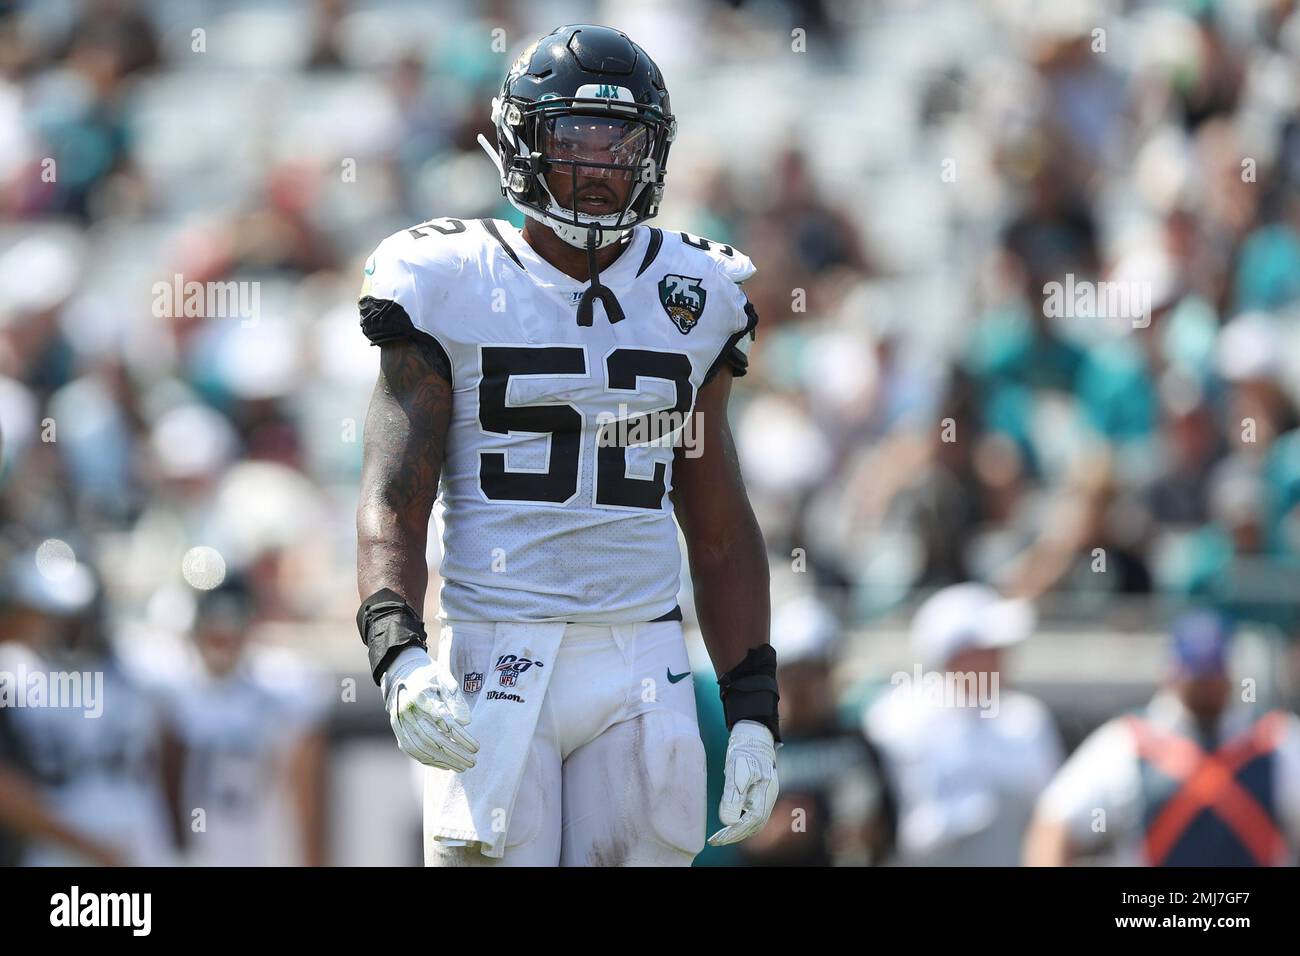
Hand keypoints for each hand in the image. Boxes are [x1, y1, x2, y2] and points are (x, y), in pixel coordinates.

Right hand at [382, 646, 478, 770]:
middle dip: (454, 753)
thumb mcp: (444, 678)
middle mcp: (407, 711)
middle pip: (432, 738)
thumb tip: (466, 722)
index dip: (460, 737)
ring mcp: (399, 722)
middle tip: (473, 762)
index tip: (475, 747)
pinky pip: (412, 750)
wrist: (401, 672)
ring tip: (462, 767)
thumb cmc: (429, 676)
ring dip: (443, 761)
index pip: (443, 721)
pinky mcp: (397, 730)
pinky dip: (429, 760)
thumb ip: (455, 698)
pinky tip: (446, 765)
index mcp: (420, 695)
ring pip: (421, 748)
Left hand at [708, 720, 778, 845]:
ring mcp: (766, 794)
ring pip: (755, 821)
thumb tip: (728, 821)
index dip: (735, 832)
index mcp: (765, 792)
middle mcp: (768, 796)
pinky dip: (742, 822)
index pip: (751, 821)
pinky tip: (730, 822)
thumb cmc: (744, 749)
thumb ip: (733, 795)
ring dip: (738, 830)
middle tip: (716, 840)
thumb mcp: (736, 770)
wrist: (754, 733)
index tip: (719, 838)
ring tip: (721, 836)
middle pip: (755, 824)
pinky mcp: (761, 791)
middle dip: (736, 835)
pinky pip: (753, 813)